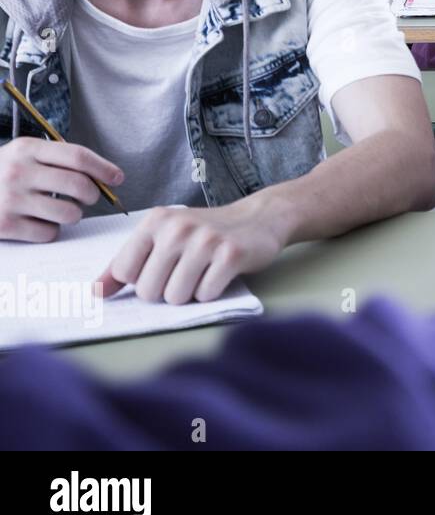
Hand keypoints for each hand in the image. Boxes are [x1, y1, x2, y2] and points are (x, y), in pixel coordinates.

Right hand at [0, 137, 123, 241]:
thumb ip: (57, 161)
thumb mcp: (22, 156)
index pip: (78, 156)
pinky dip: (49, 230)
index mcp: (26, 149)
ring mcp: (10, 199)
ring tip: (59, 210)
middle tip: (89, 197)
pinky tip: (36, 222)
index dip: (104, 168)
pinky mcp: (4, 225)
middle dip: (93, 194)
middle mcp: (18, 171)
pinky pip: (49, 233)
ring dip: (72, 215)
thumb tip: (104, 176)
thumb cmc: (0, 174)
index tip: (118, 177)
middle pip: (79, 185)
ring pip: (69, 213)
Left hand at [97, 200, 291, 303]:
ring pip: (176, 296)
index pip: (125, 273)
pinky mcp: (230, 255)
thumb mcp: (162, 238)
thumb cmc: (205, 232)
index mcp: (155, 221)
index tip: (162, 268)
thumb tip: (94, 293)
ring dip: (190, 293)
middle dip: (167, 290)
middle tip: (187, 271)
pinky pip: (206, 294)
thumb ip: (126, 264)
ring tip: (204, 272)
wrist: (259, 218)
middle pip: (149, 291)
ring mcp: (206, 240)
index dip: (142, 280)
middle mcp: (178, 227)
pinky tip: (221, 273)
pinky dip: (212, 291)